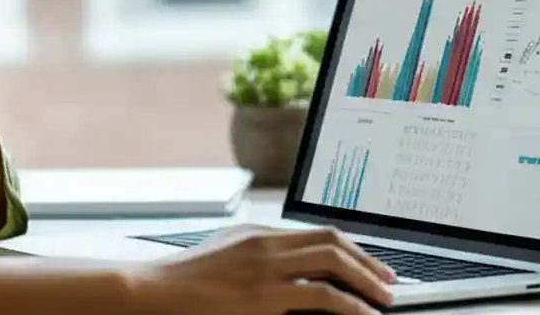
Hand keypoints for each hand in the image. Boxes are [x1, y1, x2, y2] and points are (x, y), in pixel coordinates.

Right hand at [126, 226, 394, 314]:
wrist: (151, 292)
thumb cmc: (181, 283)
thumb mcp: (222, 256)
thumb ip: (254, 255)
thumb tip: (286, 266)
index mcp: (257, 235)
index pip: (317, 233)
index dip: (351, 248)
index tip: (370, 265)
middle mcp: (265, 245)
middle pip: (331, 243)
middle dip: (368, 263)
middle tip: (388, 283)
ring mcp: (265, 270)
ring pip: (332, 265)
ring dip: (365, 283)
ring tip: (383, 301)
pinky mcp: (262, 297)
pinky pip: (320, 296)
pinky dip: (349, 306)